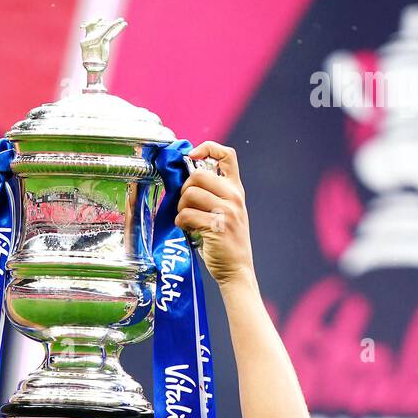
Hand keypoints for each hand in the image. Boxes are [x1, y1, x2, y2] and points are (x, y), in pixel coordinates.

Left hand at [174, 141, 254, 285]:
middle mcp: (234, 197)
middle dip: (184, 190)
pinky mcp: (216, 227)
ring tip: (187, 220)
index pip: (227, 155)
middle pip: (197, 176)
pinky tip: (187, 229)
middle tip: (186, 206)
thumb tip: (185, 180)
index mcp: (236, 190)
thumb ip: (214, 194)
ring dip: (181, 208)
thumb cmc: (226, 242)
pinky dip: (181, 223)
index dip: (207, 148)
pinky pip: (186, 215)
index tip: (192, 157)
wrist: (237, 269)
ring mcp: (227, 211)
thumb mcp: (228, 212)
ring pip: (189, 195)